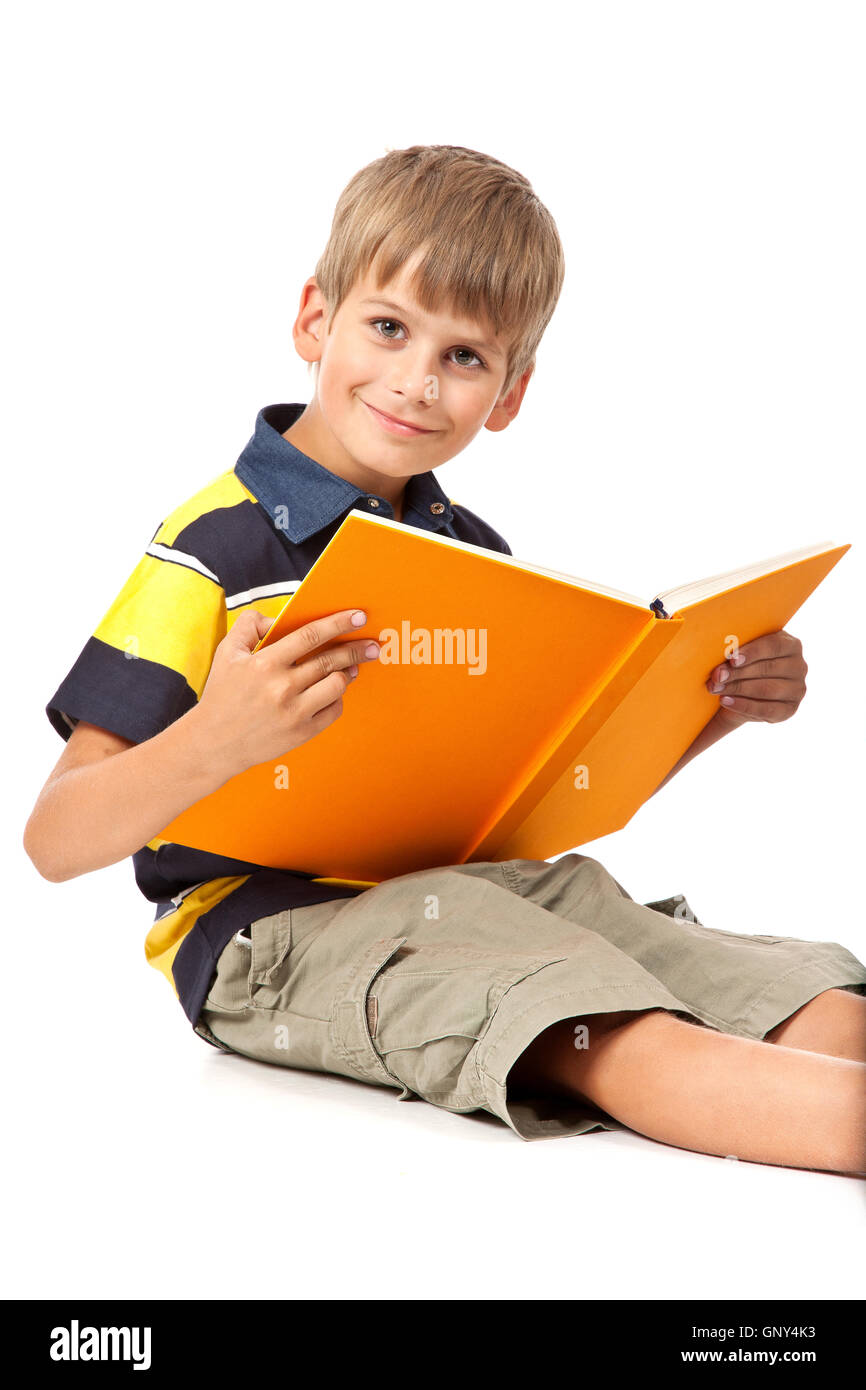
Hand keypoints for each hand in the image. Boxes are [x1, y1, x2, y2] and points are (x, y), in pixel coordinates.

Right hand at [193, 607, 379, 776]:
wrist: (214, 743)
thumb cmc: (222, 695)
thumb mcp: (227, 653)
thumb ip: (250, 626)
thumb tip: (279, 618)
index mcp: (264, 663)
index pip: (310, 635)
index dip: (338, 623)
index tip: (359, 617)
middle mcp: (282, 687)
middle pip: (330, 660)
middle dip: (356, 649)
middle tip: (373, 644)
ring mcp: (294, 712)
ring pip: (336, 684)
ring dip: (348, 673)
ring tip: (352, 667)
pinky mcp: (302, 733)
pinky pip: (334, 710)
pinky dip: (337, 698)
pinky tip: (334, 691)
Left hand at [705, 629, 807, 729]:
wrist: (742, 695)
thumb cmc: (739, 667)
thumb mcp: (738, 655)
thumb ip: (731, 647)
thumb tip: (699, 628)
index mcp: (789, 645)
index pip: (773, 645)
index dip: (752, 651)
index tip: (731, 658)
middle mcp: (799, 666)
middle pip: (767, 668)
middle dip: (738, 672)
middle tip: (716, 676)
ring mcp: (797, 689)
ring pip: (767, 689)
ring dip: (738, 688)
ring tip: (716, 688)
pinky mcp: (790, 709)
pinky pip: (767, 709)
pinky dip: (744, 706)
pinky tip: (726, 701)